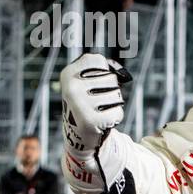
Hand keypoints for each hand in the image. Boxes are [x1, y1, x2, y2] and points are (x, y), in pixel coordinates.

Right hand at [59, 53, 131, 191]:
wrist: (79, 133)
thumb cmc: (89, 101)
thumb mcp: (86, 79)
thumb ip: (102, 67)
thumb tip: (124, 75)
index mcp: (68, 74)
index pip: (98, 60)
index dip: (103, 71)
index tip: (93, 82)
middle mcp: (71, 88)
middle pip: (111, 78)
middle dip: (111, 89)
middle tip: (97, 101)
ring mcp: (80, 105)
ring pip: (116, 95)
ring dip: (114, 103)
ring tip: (100, 110)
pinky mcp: (92, 121)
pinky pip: (118, 111)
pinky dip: (115, 116)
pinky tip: (102, 121)